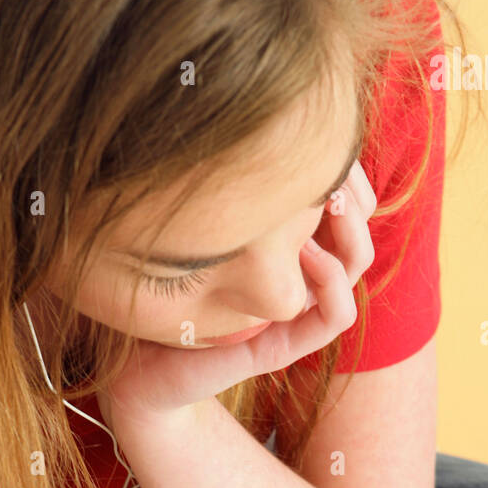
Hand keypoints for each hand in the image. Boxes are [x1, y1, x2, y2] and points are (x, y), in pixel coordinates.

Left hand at [99, 160, 376, 426]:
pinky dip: (332, 285)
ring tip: (328, 202)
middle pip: (355, 227)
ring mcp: (290, 313)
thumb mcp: (186, 219)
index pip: (339, 201)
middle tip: (332, 165)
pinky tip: (307, 255)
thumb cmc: (151, 287)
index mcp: (280, 247)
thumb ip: (215, 182)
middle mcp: (292, 278)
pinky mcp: (278, 347)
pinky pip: (334, 317)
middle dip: (353, 193)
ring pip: (354, 268)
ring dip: (350, 234)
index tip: (321, 139)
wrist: (132, 369)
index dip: (343, 172)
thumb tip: (236, 118)